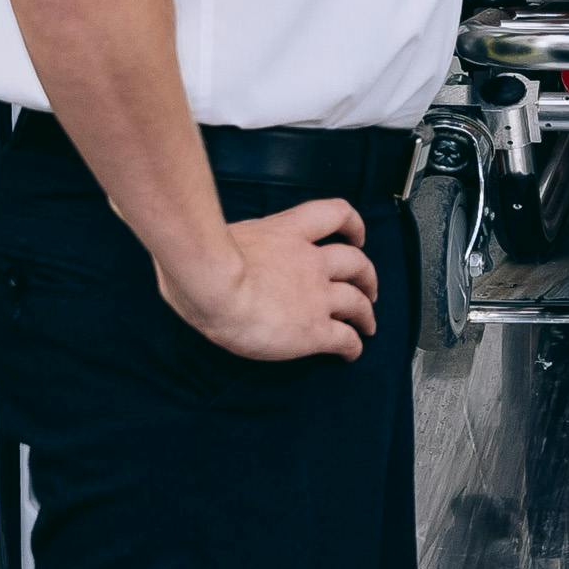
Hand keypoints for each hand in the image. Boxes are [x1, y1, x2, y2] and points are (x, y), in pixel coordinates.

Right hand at [159, 197, 378, 362]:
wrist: (213, 283)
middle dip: (367, 276)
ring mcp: (316, 295)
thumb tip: (202, 248)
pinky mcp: (314, 329)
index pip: (333, 215)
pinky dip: (353, 346)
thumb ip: (224, 243)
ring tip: (368, 324)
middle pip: (356, 263)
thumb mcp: (217, 236)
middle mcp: (310, 261)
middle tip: (367, 288)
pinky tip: (351, 353)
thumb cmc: (200, 260)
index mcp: (286, 232)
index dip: (352, 225)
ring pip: (357, 301)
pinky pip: (345, 338)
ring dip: (366, 314)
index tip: (356, 236)